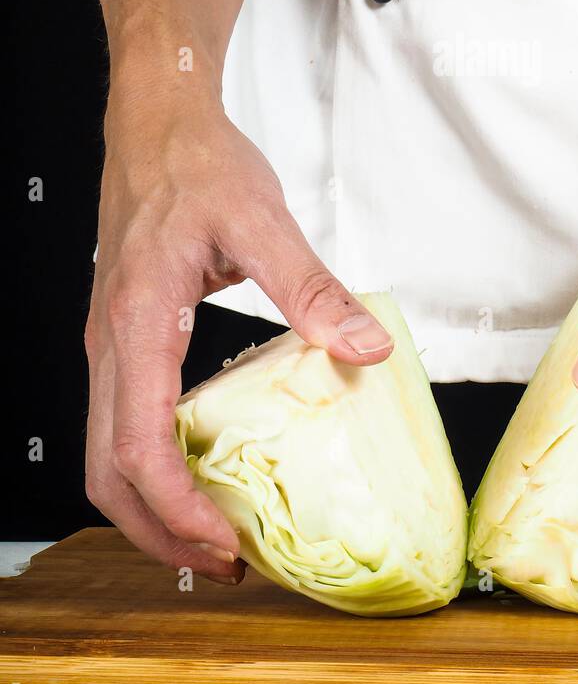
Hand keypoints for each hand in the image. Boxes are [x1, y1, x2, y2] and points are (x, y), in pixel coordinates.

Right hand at [84, 88, 392, 582]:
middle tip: (225, 561)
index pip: (136, 443)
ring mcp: (109, 343)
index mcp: (136, 322)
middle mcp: (109, 343)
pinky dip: (154, 465)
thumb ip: (310, 286)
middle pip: (107, 470)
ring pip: (107, 452)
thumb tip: (365, 346)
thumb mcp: (261, 219)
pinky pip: (122, 421)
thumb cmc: (195, 163)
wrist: (156, 122)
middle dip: (158, 530)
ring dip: (152, 505)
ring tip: (215, 531)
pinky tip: (205, 468)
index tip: (225, 540)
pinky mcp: (124, 338)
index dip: (176, 506)